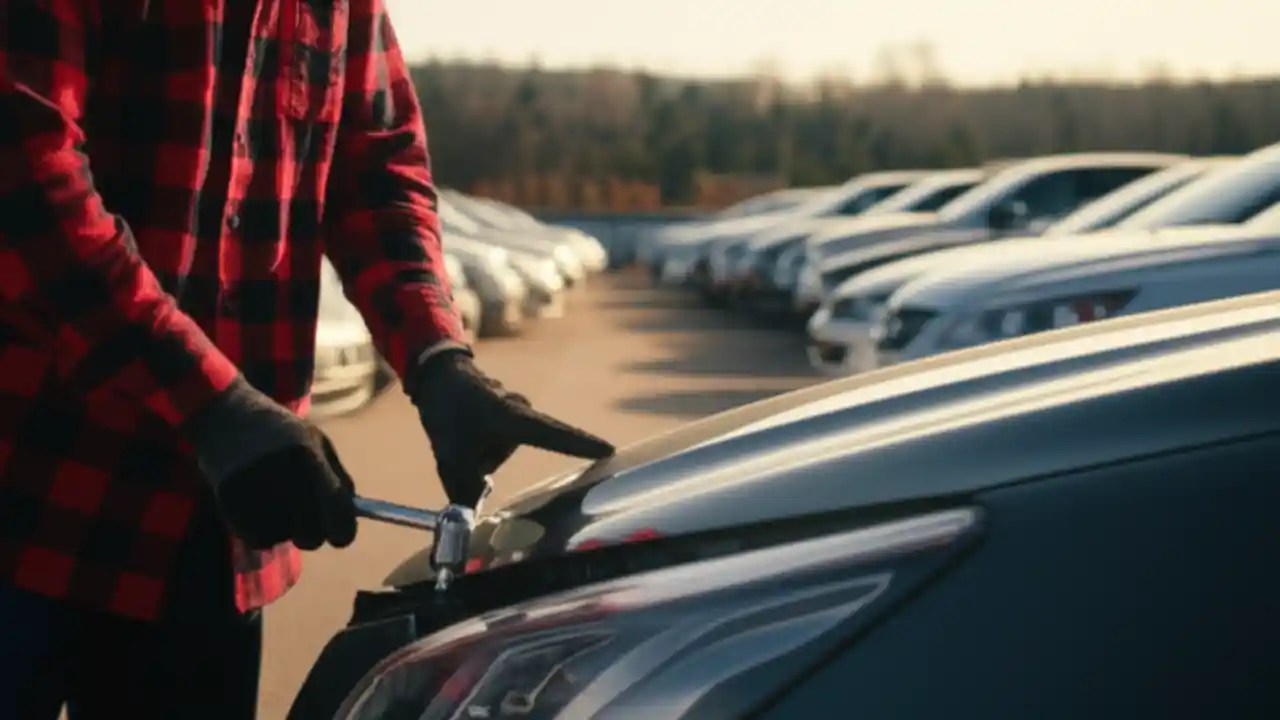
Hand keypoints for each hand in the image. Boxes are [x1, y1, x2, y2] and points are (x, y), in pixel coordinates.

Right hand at [214, 424, 357, 550]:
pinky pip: (256, 539)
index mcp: (311, 462)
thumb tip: (354, 515)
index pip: (339, 519)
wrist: (228, 418)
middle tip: (303, 514)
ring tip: (272, 498)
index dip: (342, 532)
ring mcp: (255, 495)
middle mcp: (284, 481)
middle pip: (311, 538)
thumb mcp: (318, 443)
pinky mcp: (230, 506)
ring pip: (282, 539)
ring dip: (282, 527)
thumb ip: (338, 479)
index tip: (338, 533)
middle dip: (311, 531)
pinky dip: (259, 530)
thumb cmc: (281, 433)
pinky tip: (255, 504)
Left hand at [411, 351, 614, 505]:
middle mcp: (521, 413)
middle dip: (483, 458)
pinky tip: (457, 428)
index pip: (559, 437)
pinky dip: (473, 440)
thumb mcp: (452, 454)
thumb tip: (473, 514)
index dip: (583, 447)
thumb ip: (466, 489)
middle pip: (508, 450)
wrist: (434, 373)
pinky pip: (489, 437)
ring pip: (497, 445)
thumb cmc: (449, 409)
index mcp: (518, 420)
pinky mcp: (498, 410)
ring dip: (477, 448)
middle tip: (460, 448)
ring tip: (456, 434)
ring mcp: (511, 409)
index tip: (610, 453)